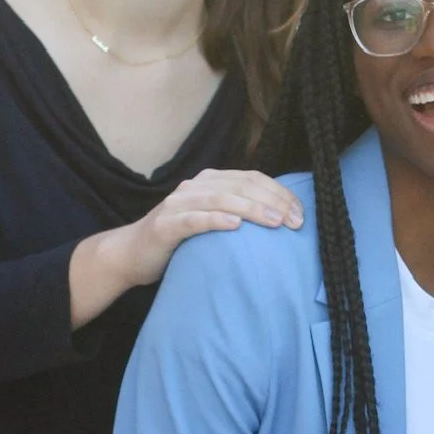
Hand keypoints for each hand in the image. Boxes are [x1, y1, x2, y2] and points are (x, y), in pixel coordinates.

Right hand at [69, 169, 304, 322]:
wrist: (132, 254)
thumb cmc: (179, 241)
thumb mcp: (212, 221)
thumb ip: (237, 213)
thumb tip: (281, 219)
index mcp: (210, 183)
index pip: (252, 179)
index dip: (279, 193)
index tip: (301, 213)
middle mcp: (195, 187)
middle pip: (241, 186)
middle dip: (273, 201)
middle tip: (295, 221)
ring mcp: (178, 204)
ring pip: (221, 199)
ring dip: (252, 209)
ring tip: (276, 221)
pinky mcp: (166, 225)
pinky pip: (194, 220)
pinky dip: (216, 220)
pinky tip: (236, 226)